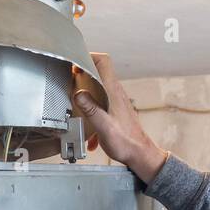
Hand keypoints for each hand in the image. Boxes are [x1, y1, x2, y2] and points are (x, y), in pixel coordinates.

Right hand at [73, 53, 169, 182]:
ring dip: (85, 93)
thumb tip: (78, 93)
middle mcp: (115, 92)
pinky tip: (88, 130)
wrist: (140, 154)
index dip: (89, 56)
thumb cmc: (126, 142)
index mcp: (113, 91)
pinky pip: (100, 104)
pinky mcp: (115, 110)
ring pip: (98, 88)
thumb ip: (91, 109)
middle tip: (69, 81)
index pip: (103, 61)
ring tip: (75, 104)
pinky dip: (92, 112)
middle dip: (82, 74)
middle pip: (98, 72)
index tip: (75, 62)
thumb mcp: (104, 127)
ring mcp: (116, 101)